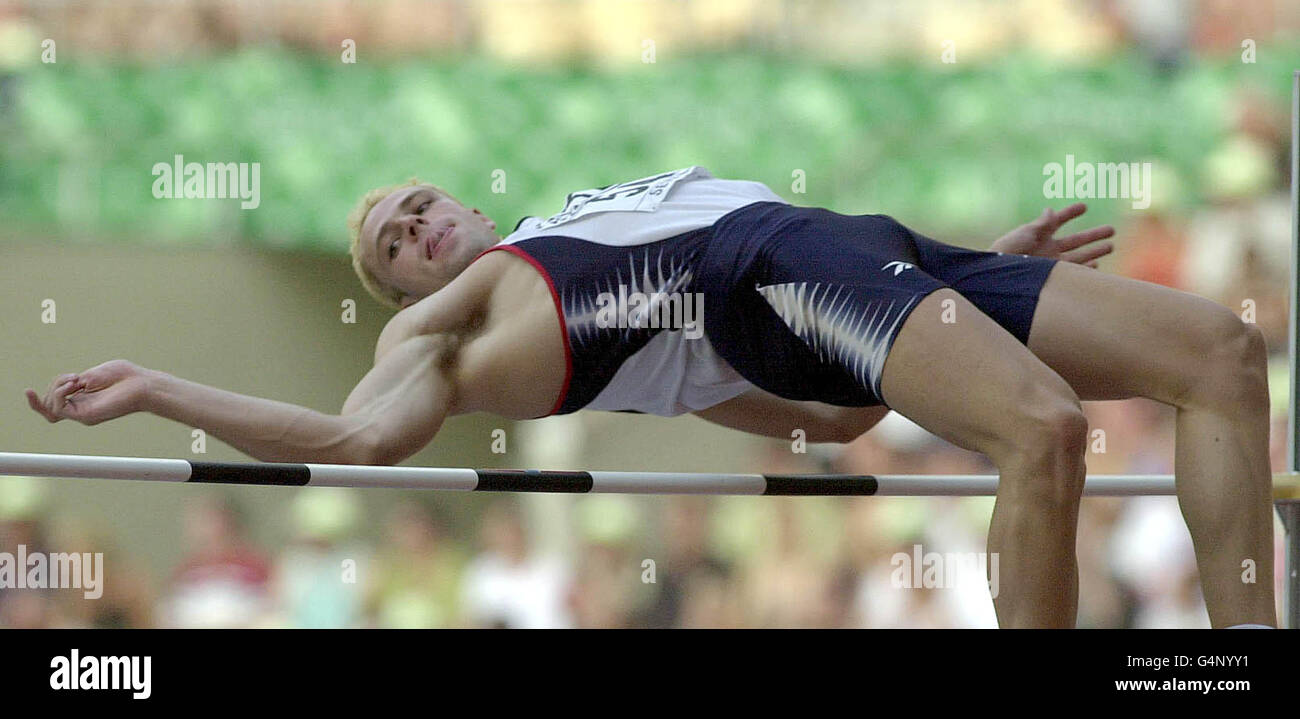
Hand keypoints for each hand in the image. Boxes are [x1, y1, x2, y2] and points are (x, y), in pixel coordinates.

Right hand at [25, 360, 152, 425]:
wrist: (142, 384)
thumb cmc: (125, 376)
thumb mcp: (93, 374)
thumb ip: (75, 381)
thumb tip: (63, 385)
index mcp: (82, 397)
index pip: (53, 402)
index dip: (39, 398)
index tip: (27, 390)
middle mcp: (81, 408)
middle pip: (49, 403)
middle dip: (54, 385)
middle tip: (75, 377)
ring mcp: (83, 413)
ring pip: (51, 409)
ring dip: (56, 389)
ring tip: (75, 379)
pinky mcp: (86, 415)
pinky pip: (60, 410)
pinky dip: (59, 395)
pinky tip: (72, 385)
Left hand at [990, 202, 1114, 267]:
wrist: (998, 274)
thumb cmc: (1008, 250)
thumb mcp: (1025, 233)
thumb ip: (1042, 224)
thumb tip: (1050, 209)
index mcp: (1040, 234)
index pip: (1058, 221)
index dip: (1070, 213)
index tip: (1084, 206)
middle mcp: (1048, 248)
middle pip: (1076, 240)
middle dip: (1094, 235)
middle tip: (1112, 229)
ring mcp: (1051, 263)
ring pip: (1079, 256)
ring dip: (1095, 252)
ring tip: (1111, 246)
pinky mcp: (1052, 276)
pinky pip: (1072, 272)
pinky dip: (1085, 269)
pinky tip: (1097, 266)